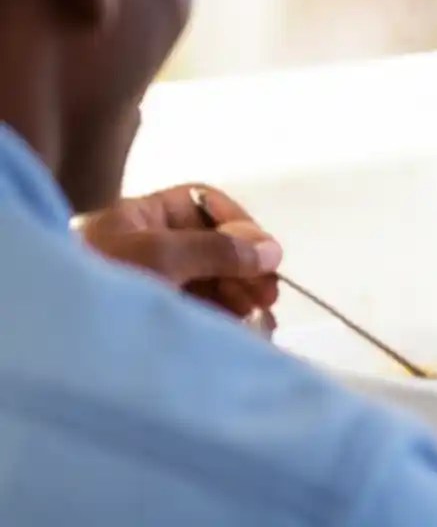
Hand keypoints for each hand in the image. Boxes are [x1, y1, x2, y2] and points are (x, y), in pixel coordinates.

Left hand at [78, 184, 282, 317]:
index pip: (201, 203)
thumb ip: (219, 249)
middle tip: (269, 293)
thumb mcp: (162, 256)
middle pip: (211, 245)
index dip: (237, 222)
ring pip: (208, 281)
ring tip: (258, 313)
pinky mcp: (155, 320)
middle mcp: (146, 246)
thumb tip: (272, 249)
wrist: (58, 339)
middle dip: (244, 266)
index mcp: (139, 217)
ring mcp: (150, 285)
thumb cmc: (102, 283)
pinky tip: (239, 327)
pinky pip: (198, 311)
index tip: (263, 252)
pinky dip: (222, 317)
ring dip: (238, 294)